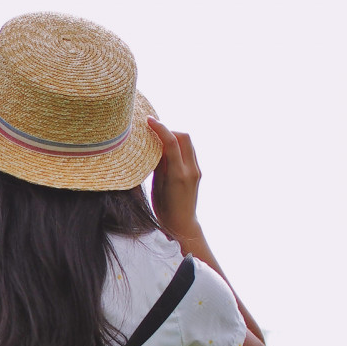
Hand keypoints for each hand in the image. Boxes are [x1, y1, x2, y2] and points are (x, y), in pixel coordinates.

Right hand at [147, 117, 200, 241]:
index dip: (160, 128)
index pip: (172, 142)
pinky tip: (167, 153)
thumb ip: (159, 164)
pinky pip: (188, 152)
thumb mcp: (157, 186)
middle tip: (154, 133)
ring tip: (159, 142)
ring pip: (187, 143)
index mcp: (179, 174)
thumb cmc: (164, 210)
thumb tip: (155, 146)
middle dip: (169, 130)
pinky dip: (178, 147)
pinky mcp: (197, 173)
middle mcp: (191, 170)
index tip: (149, 120)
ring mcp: (196, 171)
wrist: (181, 225)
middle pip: (184, 137)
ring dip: (174, 138)